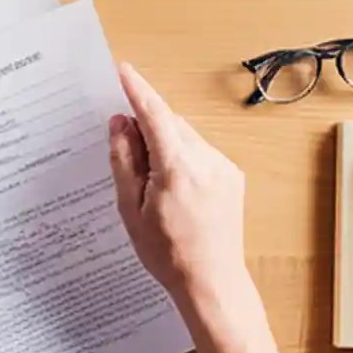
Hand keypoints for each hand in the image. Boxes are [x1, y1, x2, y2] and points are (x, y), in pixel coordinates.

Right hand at [108, 63, 249, 305]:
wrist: (211, 282)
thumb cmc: (168, 253)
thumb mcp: (131, 208)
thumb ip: (124, 160)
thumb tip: (120, 123)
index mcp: (177, 168)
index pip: (154, 114)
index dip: (136, 90)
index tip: (123, 70)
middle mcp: (206, 161)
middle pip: (171, 123)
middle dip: (147, 125)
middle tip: (125, 144)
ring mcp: (224, 168)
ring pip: (186, 137)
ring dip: (165, 143)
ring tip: (150, 180)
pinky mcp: (232, 176)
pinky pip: (201, 152)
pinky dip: (182, 157)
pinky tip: (172, 187)